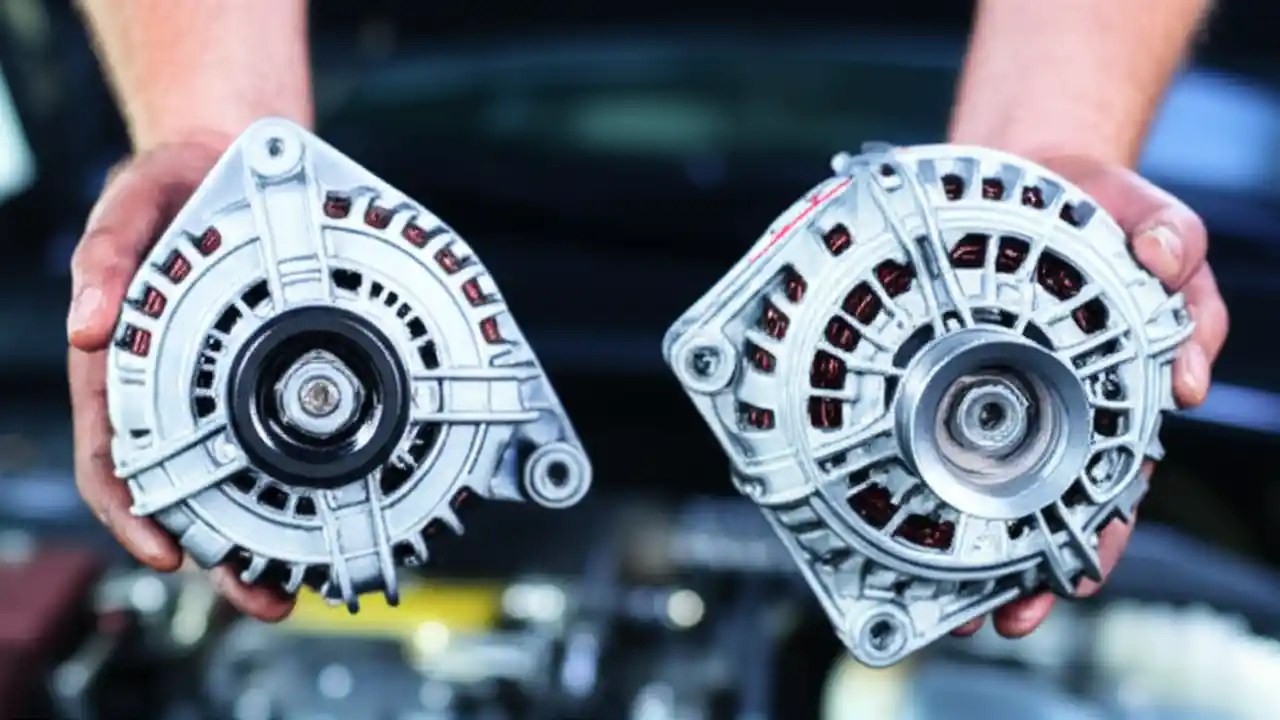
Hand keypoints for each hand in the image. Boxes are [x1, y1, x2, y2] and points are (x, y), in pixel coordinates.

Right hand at [68, 134, 295, 621]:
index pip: (117, 457)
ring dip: (259, 539)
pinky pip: (273, 443)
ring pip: (233, 482)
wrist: (228, 164)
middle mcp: (167, 389)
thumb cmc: (171, 190)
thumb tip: (85, 323)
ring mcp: (216, 389)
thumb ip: (105, 255)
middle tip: (258, 593)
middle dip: (216, 551)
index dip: (136, 512)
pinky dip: (291, 488)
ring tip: (292, 583)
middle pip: (182, 493)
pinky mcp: (260, 378)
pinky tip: (318, 517)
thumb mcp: (132, 203)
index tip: (166, 551)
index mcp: (122, 362)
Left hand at [952, 154, 1229, 638]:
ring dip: (979, 539)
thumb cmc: (1093, 208)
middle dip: (1032, 563)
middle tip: (1007, 612)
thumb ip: (1165, 236)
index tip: (1076, 577)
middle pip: (1051, 502)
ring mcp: (1013, 394)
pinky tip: (909, 514)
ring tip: (959, 593)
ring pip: (998, 482)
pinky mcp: (965, 373)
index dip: (1097, 529)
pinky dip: (933, 474)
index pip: (1114, 473)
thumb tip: (1166, 262)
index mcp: (1113, 383)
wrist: (1028, 177)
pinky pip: (951, 430)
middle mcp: (1063, 403)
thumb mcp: (1141, 213)